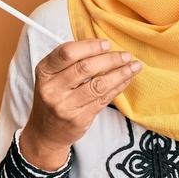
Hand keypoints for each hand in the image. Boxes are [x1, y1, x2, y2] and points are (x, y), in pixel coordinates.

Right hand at [21, 39, 141, 169]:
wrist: (46, 133)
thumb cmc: (53, 98)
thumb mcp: (52, 77)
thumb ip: (71, 61)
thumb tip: (104, 47)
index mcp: (44, 72)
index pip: (67, 52)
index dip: (90, 46)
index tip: (107, 44)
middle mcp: (52, 88)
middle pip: (85, 67)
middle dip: (110, 59)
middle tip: (126, 55)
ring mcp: (65, 106)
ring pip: (98, 85)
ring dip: (120, 73)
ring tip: (133, 66)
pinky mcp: (79, 119)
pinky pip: (103, 99)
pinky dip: (118, 87)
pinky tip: (125, 80)